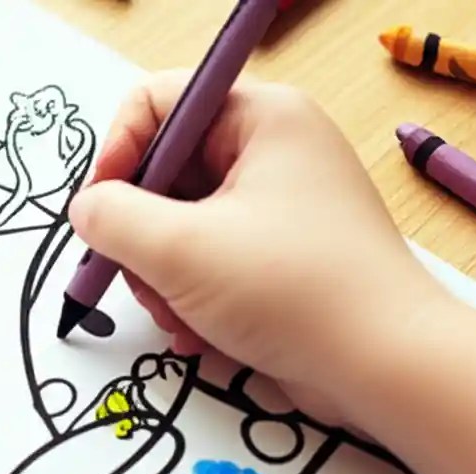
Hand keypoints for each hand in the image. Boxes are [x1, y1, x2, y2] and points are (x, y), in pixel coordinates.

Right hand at [68, 72, 455, 424]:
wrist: (387, 369)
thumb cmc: (295, 292)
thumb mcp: (179, 248)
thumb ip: (112, 218)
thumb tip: (87, 210)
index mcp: (262, 118)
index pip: (158, 103)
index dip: (118, 152)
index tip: (103, 211)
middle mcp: (275, 152)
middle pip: (166, 172)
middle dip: (142, 236)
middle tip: (143, 280)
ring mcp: (282, 207)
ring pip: (182, 226)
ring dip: (164, 279)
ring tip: (181, 317)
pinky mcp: (284, 258)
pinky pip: (212, 263)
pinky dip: (195, 299)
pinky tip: (202, 335)